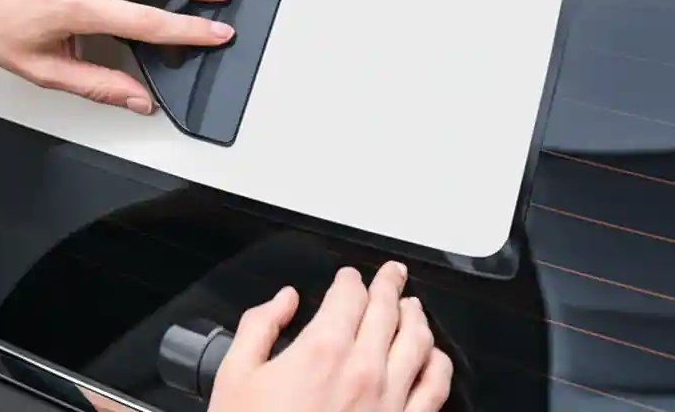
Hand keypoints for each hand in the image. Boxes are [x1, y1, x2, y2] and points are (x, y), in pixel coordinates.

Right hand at [209, 263, 453, 411]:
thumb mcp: (236, 377)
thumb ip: (259, 327)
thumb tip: (283, 300)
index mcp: (322, 350)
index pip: (349, 295)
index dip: (350, 280)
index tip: (349, 278)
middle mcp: (363, 370)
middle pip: (387, 310)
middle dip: (389, 285)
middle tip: (392, 274)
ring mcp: (389, 399)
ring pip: (418, 341)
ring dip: (416, 316)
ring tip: (412, 306)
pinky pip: (435, 387)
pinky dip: (438, 364)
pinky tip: (433, 357)